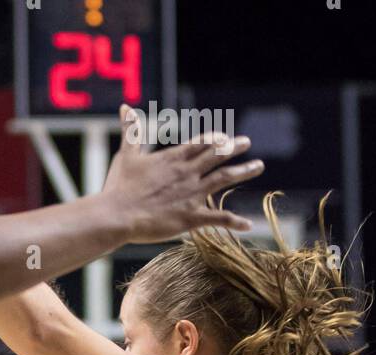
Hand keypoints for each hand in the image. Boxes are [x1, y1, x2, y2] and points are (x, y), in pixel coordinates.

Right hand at [101, 105, 262, 242]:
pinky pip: (218, 219)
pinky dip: (234, 222)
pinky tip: (249, 225)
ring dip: (244, 171)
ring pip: (225, 178)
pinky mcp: (191, 217)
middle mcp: (188, 172)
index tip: (225, 137)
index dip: (215, 138)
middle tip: (247, 142)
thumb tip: (125, 108)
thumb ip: (131, 131)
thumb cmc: (119, 187)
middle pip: (218, 154)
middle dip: (234, 147)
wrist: (118, 215)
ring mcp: (192, 194)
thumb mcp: (126, 155)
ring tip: (258, 165)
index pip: (202, 143)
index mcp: (174, 158)